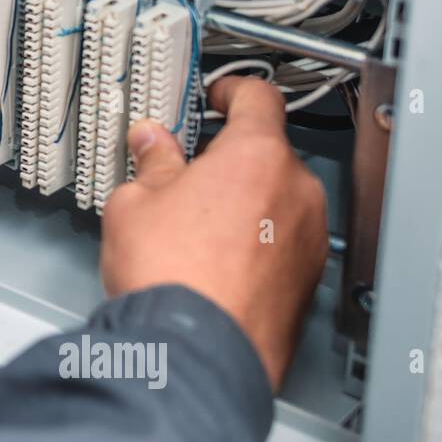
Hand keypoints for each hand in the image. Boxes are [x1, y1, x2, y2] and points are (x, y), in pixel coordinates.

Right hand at [100, 77, 327, 389]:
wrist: (195, 351)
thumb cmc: (170, 276)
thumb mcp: (135, 202)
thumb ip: (151, 164)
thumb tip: (152, 146)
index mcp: (257, 155)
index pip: (258, 97)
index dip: (232, 89)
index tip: (216, 96)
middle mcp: (295, 191)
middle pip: (265, 155)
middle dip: (226, 160)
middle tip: (184, 173)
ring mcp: (307, 239)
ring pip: (274, 202)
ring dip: (242, 205)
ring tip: (192, 229)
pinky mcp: (306, 282)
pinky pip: (280, 244)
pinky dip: (252, 244)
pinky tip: (211, 263)